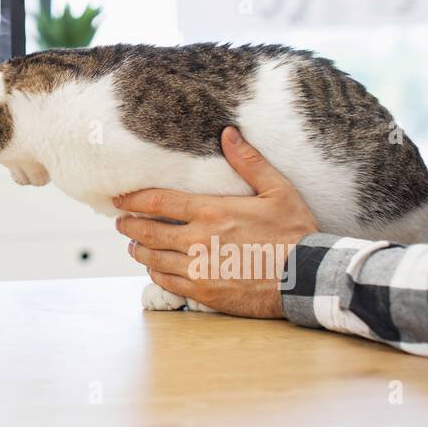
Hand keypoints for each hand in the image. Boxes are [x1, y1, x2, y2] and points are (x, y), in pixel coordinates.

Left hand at [113, 126, 318, 318]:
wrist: (308, 279)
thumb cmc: (295, 233)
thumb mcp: (278, 190)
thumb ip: (249, 162)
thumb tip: (228, 133)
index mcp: (211, 211)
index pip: (158, 202)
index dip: (133, 199)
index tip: (120, 198)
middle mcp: (198, 240)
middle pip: (148, 232)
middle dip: (129, 225)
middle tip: (120, 222)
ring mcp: (199, 269)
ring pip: (154, 259)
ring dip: (138, 251)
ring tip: (133, 246)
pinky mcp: (205, 293)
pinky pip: (168, 283)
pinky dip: (156, 274)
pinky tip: (155, 269)